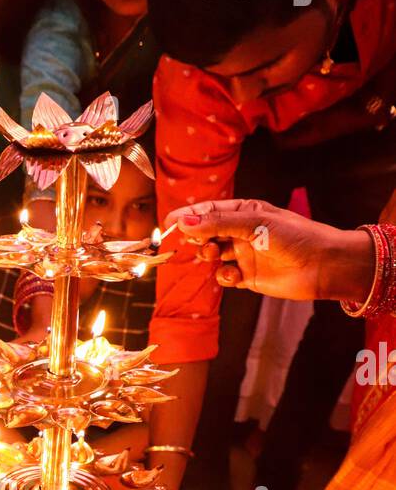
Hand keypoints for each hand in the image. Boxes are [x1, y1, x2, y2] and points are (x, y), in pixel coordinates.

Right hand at [165, 199, 373, 303]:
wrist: (322, 265)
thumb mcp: (254, 224)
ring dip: (207, 255)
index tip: (168, 223)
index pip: (208, 211)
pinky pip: (225, 277)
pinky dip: (224, 277)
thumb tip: (183, 222)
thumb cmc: (294, 236)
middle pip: (206, 233)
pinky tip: (233, 276)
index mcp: (244, 212)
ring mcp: (244, 255)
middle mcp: (242, 232)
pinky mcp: (249, 277)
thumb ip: (217, 224)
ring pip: (213, 255)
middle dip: (197, 237)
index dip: (187, 216)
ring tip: (212, 254)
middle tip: (196, 241)